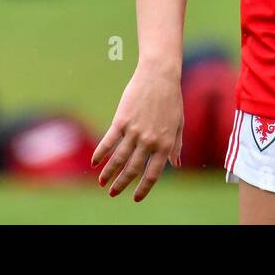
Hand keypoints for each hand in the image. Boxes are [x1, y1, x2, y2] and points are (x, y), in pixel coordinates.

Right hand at [91, 61, 183, 201]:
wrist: (159, 76)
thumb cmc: (172, 99)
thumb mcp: (179, 124)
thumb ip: (175, 145)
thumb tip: (176, 164)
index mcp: (165, 144)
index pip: (153, 174)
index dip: (144, 188)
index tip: (136, 198)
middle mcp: (149, 141)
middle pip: (132, 169)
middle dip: (121, 184)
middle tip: (113, 193)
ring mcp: (134, 131)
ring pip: (118, 159)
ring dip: (108, 173)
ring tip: (102, 183)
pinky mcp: (121, 121)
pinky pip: (108, 142)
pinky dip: (100, 154)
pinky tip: (95, 163)